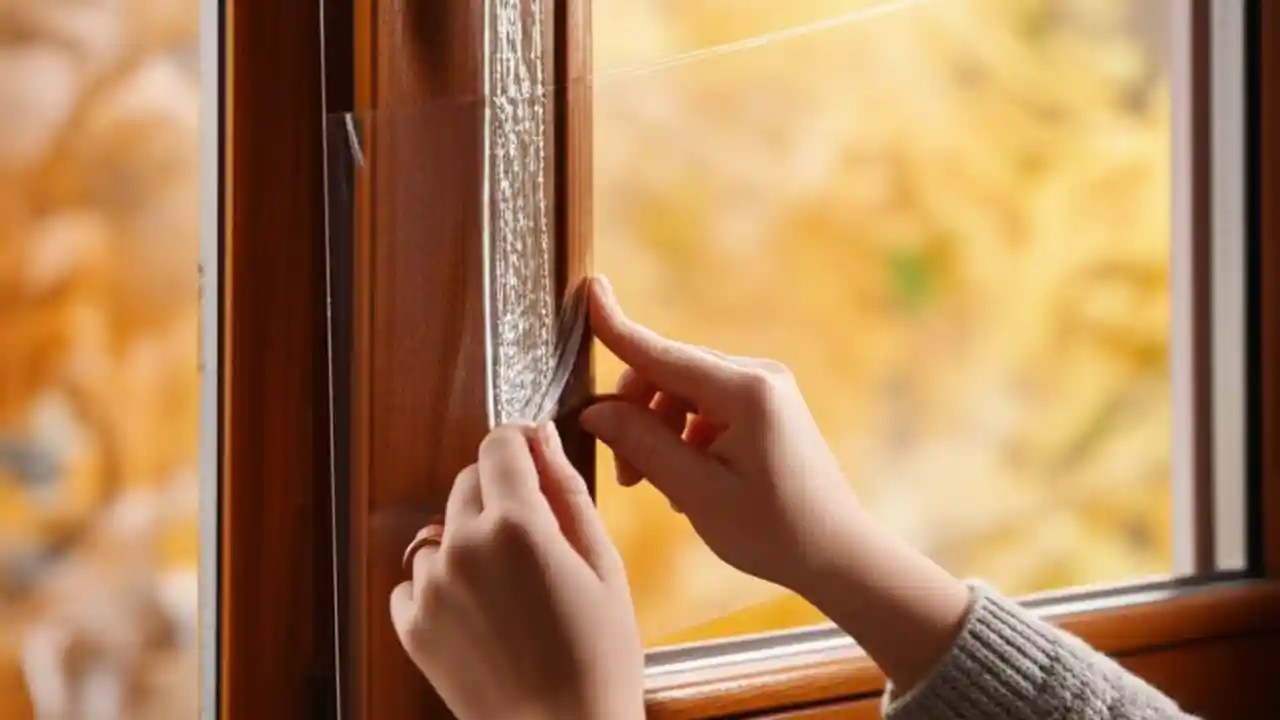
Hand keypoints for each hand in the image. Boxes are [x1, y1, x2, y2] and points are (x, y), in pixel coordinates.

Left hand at [391, 423, 643, 719]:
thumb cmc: (598, 659)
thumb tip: (542, 436)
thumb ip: (567, 491)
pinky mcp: (411, 625)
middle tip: (536, 542)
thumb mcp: (604, 565)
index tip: (532, 460)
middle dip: (499, 496)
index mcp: (518, 525)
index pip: (499, 445)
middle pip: (468, 482)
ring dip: (468, 543)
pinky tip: (481, 615)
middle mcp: (464, 547)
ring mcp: (431, 588)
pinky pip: (415, 581)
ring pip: (441, 532)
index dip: (519, 445)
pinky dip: (442, 586)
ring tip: (509, 590)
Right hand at [580, 277, 861, 593]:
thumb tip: (594, 411)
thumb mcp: (698, 493)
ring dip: (657, 430)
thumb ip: (643, 444)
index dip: (618, 328)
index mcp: (746, 391)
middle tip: (625, 474)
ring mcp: (765, 389)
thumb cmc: (774, 530)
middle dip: (635, 416)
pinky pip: (705, 407)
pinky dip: (683, 436)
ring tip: (653, 484)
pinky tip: (684, 480)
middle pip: (669, 374)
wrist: (837, 554)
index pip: (663, 354)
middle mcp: (758, 376)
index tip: (590, 291)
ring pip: (683, 392)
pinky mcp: (766, 407)